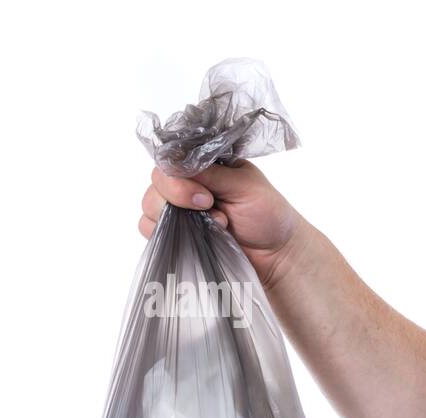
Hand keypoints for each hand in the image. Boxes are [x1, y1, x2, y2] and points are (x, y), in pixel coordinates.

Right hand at [139, 160, 303, 288]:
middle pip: (158, 179)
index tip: (205, 194)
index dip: (180, 174)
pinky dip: (166, 233)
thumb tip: (178, 161)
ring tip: (216, 225)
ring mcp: (179, 207)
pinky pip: (149, 227)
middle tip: (210, 206)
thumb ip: (213, 174)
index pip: (173, 156)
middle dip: (178, 194)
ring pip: (150, 203)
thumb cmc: (268, 215)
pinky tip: (195, 237)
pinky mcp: (175, 231)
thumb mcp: (246, 186)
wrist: (277, 253)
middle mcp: (187, 181)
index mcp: (205, 163)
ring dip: (177, 217)